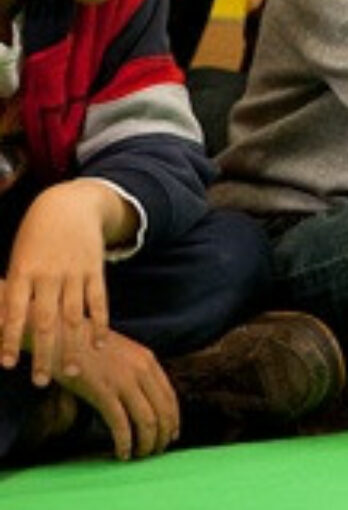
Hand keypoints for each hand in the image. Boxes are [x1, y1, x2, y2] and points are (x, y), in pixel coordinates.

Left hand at [2, 181, 121, 384]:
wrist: (69, 205)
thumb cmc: (35, 236)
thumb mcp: (18, 258)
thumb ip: (15, 291)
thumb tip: (7, 324)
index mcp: (23, 271)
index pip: (14, 312)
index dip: (9, 339)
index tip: (6, 365)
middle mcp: (49, 275)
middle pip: (45, 321)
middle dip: (41, 353)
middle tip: (38, 380)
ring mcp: (75, 273)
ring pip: (73, 317)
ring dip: (72, 347)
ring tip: (71, 371)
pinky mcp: (96, 271)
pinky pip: (99, 302)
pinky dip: (99, 325)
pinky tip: (98, 345)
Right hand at [58, 332, 179, 460]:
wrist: (60, 332)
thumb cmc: (86, 345)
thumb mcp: (121, 352)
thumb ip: (135, 371)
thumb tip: (142, 398)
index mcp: (148, 360)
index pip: (170, 396)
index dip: (173, 420)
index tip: (171, 435)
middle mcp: (141, 370)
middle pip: (163, 411)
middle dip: (162, 436)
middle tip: (156, 451)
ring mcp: (123, 380)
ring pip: (147, 420)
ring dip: (146, 443)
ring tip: (140, 455)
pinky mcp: (103, 391)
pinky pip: (121, 424)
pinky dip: (125, 442)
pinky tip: (121, 453)